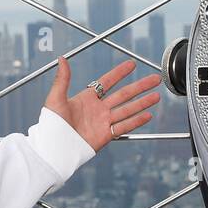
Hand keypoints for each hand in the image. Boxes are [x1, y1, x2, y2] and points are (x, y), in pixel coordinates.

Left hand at [44, 54, 160, 151]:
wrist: (53, 149)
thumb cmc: (51, 125)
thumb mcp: (55, 99)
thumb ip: (62, 79)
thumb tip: (62, 58)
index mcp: (86, 98)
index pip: (107, 82)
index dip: (119, 73)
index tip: (132, 64)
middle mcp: (98, 109)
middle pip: (124, 95)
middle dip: (140, 86)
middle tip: (154, 78)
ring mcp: (103, 122)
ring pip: (127, 110)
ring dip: (142, 103)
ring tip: (156, 96)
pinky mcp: (105, 136)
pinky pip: (124, 127)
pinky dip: (136, 121)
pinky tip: (147, 115)